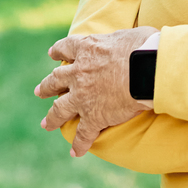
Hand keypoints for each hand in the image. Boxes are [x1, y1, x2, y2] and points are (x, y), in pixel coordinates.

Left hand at [34, 26, 157, 157]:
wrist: (148, 69)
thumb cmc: (144, 47)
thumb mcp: (126, 35)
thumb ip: (116, 41)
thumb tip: (123, 44)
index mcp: (87, 50)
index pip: (66, 47)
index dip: (58, 51)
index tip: (52, 54)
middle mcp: (79, 73)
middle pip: (55, 80)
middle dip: (47, 87)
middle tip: (40, 91)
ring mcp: (83, 97)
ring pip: (60, 109)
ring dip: (52, 118)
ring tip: (46, 124)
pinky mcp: (94, 117)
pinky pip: (83, 134)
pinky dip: (79, 144)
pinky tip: (75, 152)